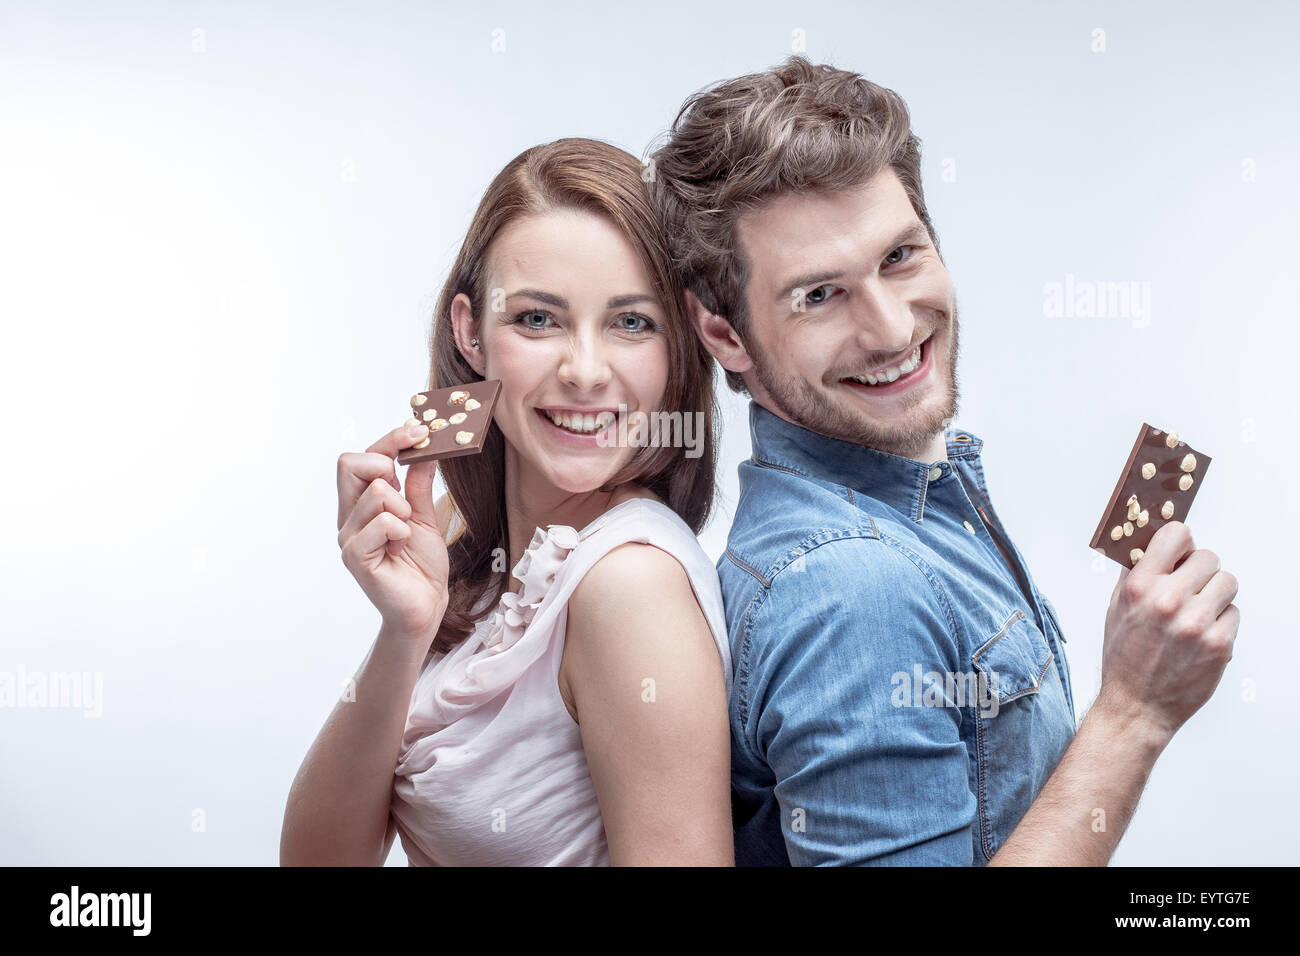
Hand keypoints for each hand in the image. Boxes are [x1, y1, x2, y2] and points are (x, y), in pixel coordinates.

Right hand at [336, 423, 448, 648]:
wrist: (427, 606)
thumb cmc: (422, 565)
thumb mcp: (425, 515)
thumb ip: (418, 483)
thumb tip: (424, 448)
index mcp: (362, 504)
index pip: (361, 457)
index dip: (390, 439)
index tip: (419, 431)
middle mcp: (349, 517)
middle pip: (350, 463)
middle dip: (386, 464)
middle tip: (406, 491)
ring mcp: (349, 536)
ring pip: (376, 492)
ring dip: (403, 509)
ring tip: (406, 534)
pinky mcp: (356, 557)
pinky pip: (381, 523)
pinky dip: (401, 531)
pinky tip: (401, 548)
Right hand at [1099, 521, 1239, 740]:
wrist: (1137, 704)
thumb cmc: (1125, 656)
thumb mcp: (1116, 608)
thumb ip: (1136, 574)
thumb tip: (1154, 544)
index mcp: (1139, 586)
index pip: (1177, 534)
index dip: (1182, 543)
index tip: (1180, 555)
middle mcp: (1167, 600)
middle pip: (1209, 557)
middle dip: (1201, 572)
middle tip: (1191, 589)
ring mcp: (1196, 623)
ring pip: (1228, 582)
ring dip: (1216, 595)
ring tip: (1198, 613)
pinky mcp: (1220, 644)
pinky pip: (1235, 613)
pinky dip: (1222, 622)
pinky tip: (1202, 636)